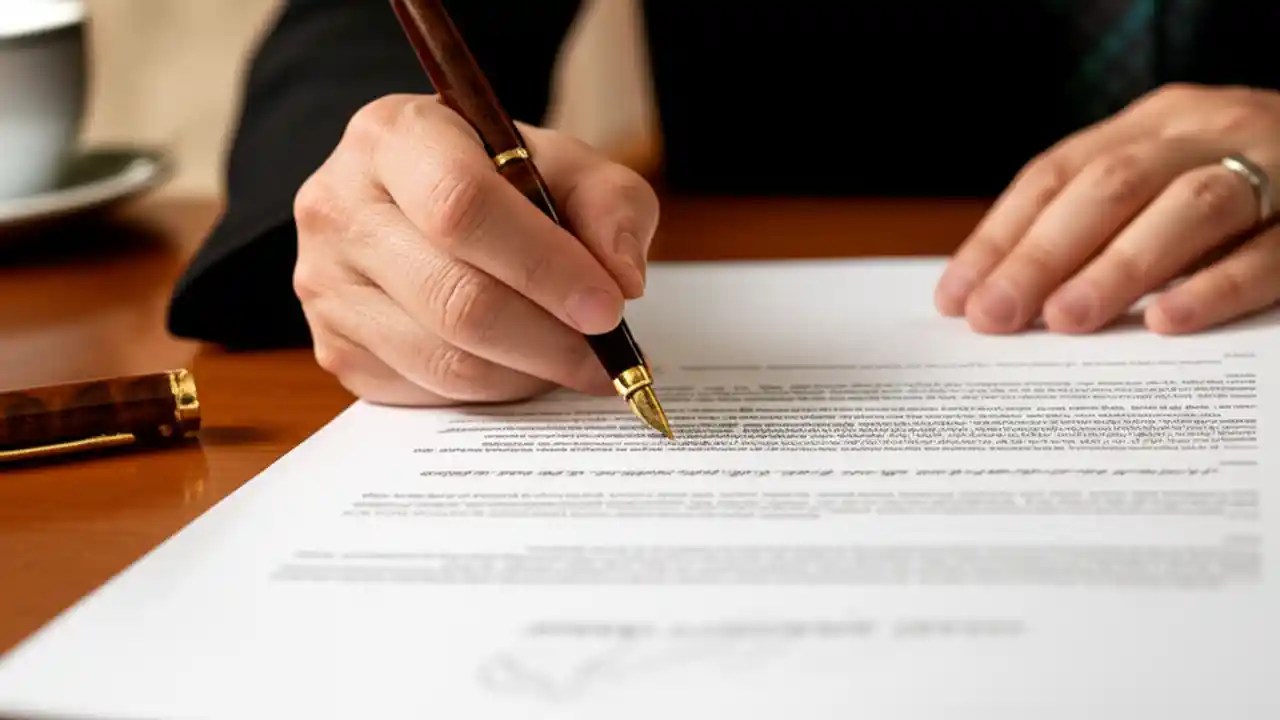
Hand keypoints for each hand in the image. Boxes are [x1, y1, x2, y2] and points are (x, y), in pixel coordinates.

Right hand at [292, 94, 658, 404]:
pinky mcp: (333, 345)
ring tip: (574, 361)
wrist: (423, 201)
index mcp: (394, 137)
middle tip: (606, 355)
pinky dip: (491, 391)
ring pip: (442, 359)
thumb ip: (610, 206)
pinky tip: (522, 366)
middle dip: (549, 339)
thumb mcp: (566, 164)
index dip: (543, 266)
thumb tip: (620, 282)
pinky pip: (425, 391)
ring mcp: (325, 283)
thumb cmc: (500, 178)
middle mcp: (341, 207)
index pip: (461, 207)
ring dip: (527, 374)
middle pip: (453, 298)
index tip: (606, 307)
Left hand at [935, 83, 1279, 334]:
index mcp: (1149, 124)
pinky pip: (1267, 252)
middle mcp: (1203, 135)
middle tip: (995, 317)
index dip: (1000, 236)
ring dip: (1119, 267)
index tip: (957, 297)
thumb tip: (996, 291)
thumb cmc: (1237, 182)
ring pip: (1186, 209)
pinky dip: (1214, 286)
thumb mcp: (1161, 177)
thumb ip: (1095, 219)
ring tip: (1066, 320)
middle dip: (1042, 255)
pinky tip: (1167, 320)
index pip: (1055, 175)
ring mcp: (1268, 169)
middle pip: (1109, 188)